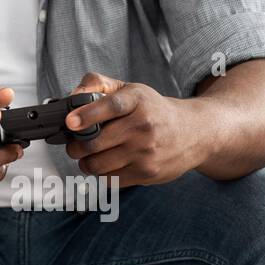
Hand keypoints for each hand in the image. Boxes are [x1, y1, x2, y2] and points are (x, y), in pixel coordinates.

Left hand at [61, 72, 209, 187]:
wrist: (194, 132)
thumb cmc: (153, 110)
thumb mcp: (130, 90)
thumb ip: (98, 85)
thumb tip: (72, 96)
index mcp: (138, 100)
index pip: (111, 106)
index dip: (87, 115)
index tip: (70, 123)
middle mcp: (144, 126)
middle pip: (95, 143)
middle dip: (75, 146)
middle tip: (74, 144)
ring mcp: (146, 152)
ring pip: (98, 165)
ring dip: (85, 163)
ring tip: (88, 156)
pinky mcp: (148, 173)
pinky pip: (110, 180)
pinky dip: (102, 174)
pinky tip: (106, 165)